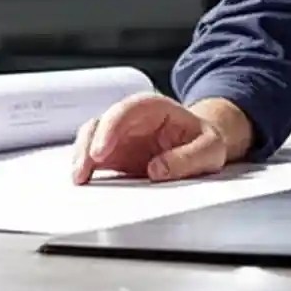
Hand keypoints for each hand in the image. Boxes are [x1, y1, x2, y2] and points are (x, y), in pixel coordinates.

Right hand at [70, 93, 249, 184]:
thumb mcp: (210, 149)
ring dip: (81, 156)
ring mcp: (119, 135)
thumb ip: (188, 158)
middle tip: (84, 170)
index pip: (127, 110)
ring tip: (80, 179)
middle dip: (88, 145)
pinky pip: (92, 157)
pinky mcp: (113, 154)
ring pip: (91, 137)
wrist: (199, 146)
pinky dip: (85, 168)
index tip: (101, 152)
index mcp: (154, 108)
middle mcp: (131, 118)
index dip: (110, 128)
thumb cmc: (203, 141)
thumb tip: (157, 170)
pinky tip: (83, 181)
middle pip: (101, 123)